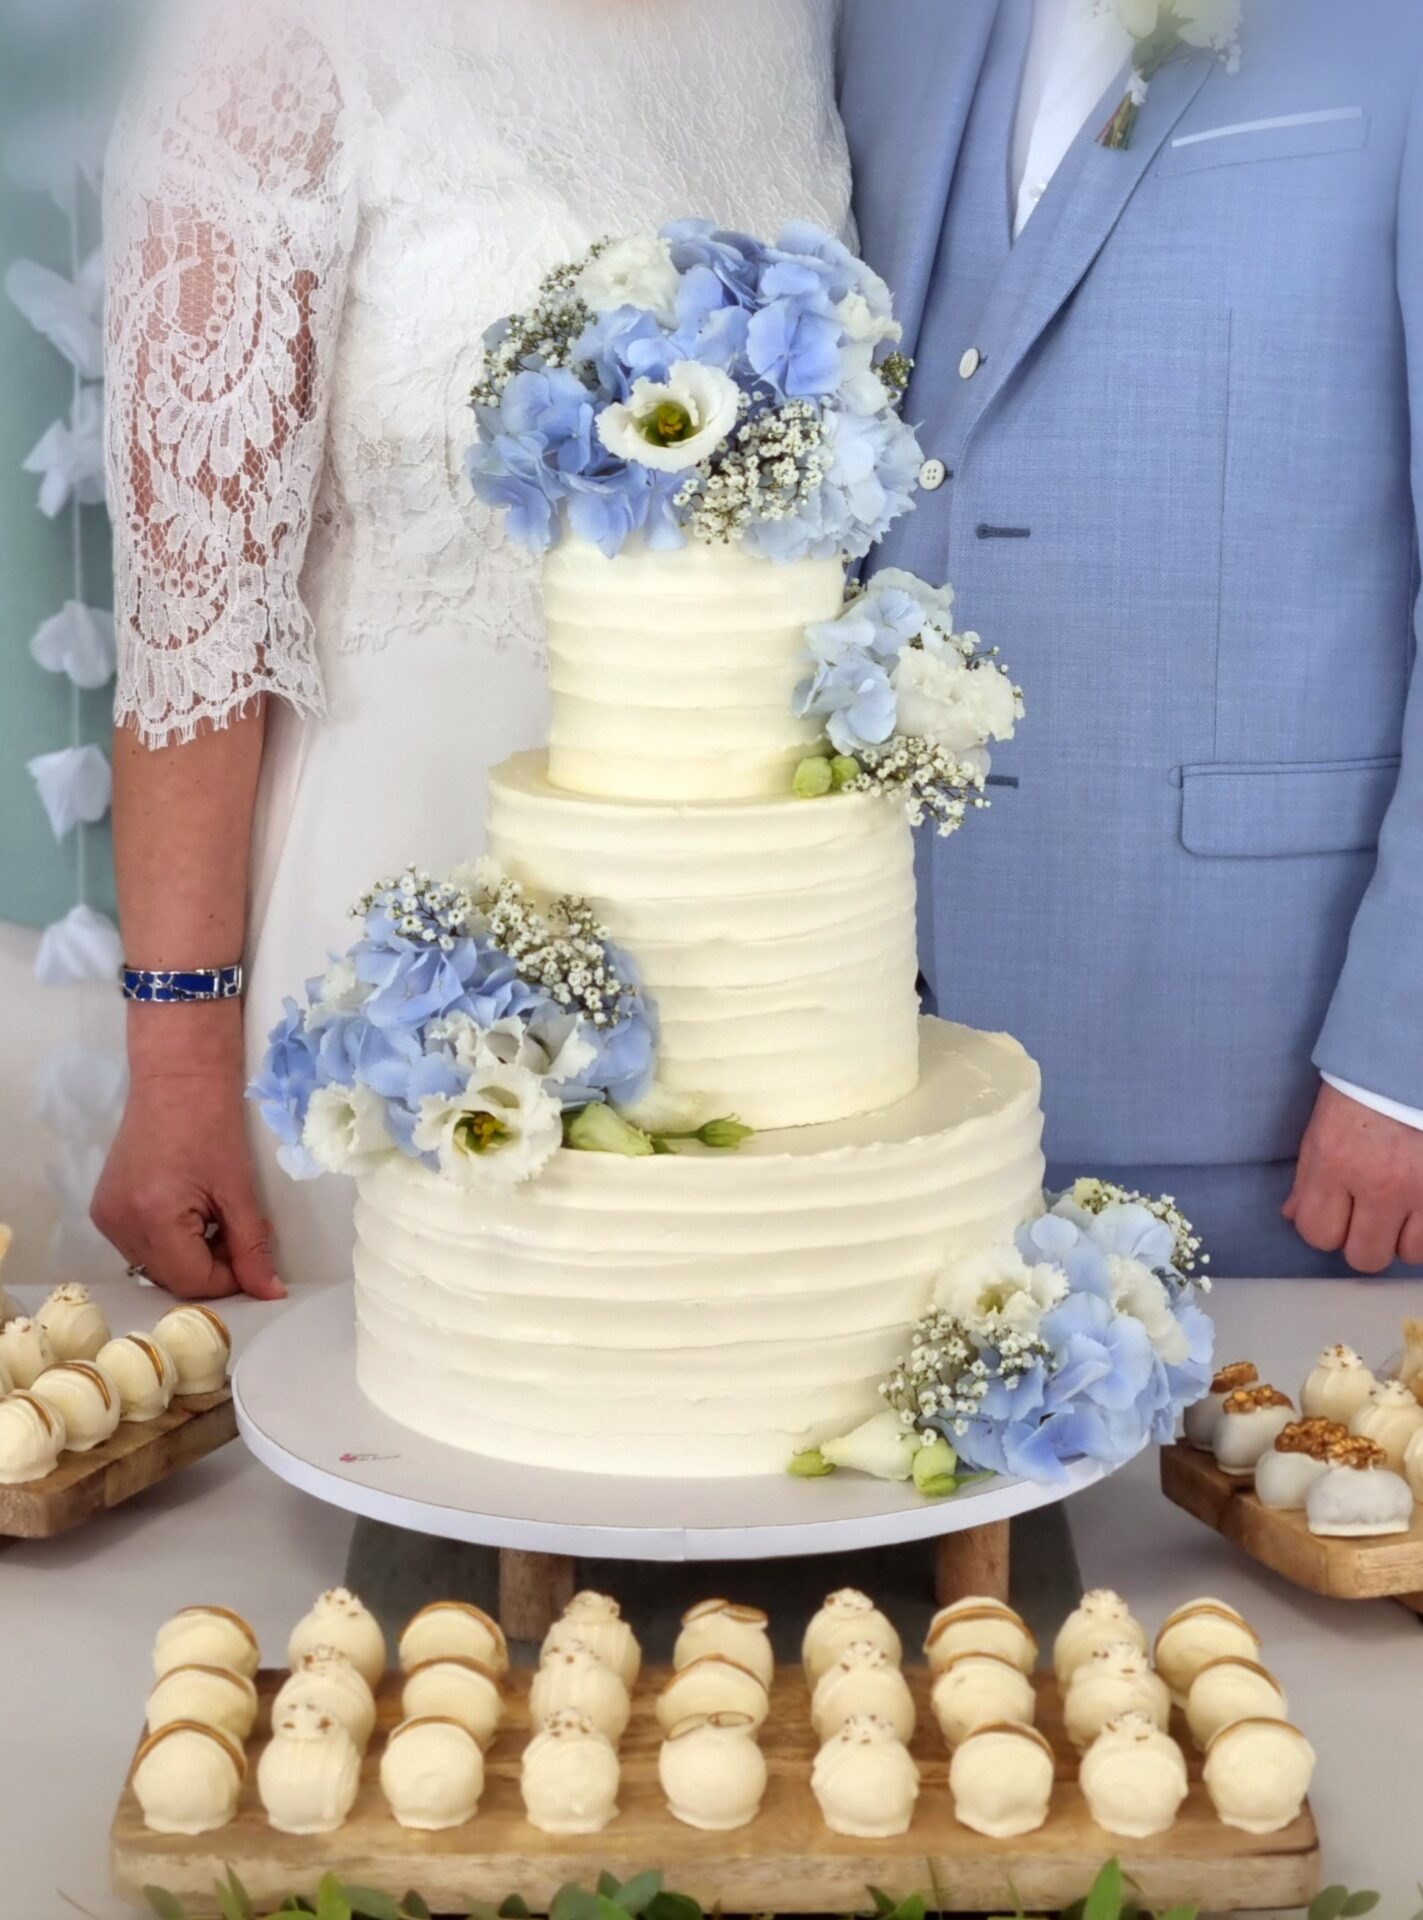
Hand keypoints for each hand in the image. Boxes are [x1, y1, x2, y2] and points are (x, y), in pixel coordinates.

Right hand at [92, 1006, 285, 1299]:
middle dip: (211, 1267)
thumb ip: (253, 1246)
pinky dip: (169, 1242)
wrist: (177, 1077)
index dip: (230, 1278)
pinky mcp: (104, 1208)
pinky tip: (188, 1212)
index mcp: (153, 1219)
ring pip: (156, 1266)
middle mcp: (120, 1224)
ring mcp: (106, 1217)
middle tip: (238, 1232)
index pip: (193, 1281)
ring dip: (190, 1256)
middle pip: (171, 1278)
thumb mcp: (239, 1189)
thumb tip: (270, 1292)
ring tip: (214, 1216)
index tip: (252, 1254)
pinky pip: (141, 1246)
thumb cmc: (213, 1123)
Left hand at [1283, 1081, 1422, 1273]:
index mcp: (1335, 1163)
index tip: (1335, 1214)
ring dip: (1403, 1238)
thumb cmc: (1364, 1087)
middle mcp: (1380, 1183)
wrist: (1412, 1057)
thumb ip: (1308, 1176)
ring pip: (1409, 1254)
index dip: (1325, 1229)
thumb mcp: (1323, 1125)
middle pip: (1363, 1257)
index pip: (1317, 1234)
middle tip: (1370, 1216)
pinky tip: (1421, 1205)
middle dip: (1363, 1241)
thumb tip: (1293, 1215)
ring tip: (1403, 1209)